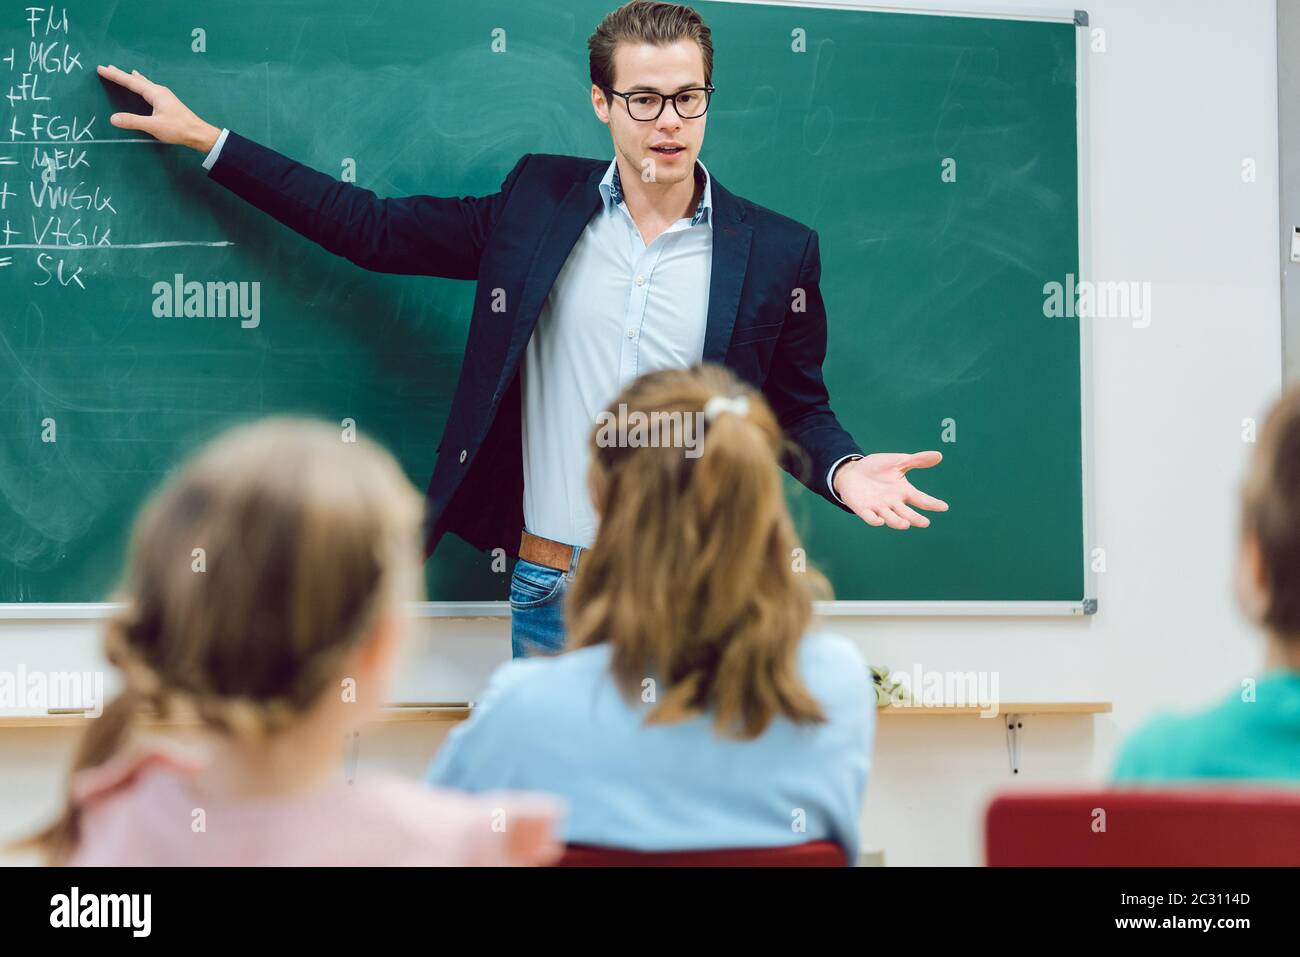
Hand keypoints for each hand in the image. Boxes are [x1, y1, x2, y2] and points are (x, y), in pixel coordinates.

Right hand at [96, 64, 219, 152]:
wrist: (198, 133)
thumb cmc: (178, 129)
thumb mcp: (153, 126)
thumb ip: (133, 121)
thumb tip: (113, 118)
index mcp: (155, 93)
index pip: (130, 82)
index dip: (115, 76)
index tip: (101, 69)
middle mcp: (159, 91)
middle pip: (136, 80)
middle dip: (121, 74)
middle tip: (107, 67)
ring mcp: (164, 95)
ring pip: (143, 83)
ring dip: (131, 78)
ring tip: (122, 72)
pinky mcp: (167, 101)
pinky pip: (149, 87)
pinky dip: (140, 83)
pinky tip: (142, 83)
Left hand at [832, 451, 947, 528]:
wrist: (852, 471)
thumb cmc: (877, 468)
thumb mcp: (898, 461)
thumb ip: (917, 460)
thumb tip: (939, 455)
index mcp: (904, 492)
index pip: (921, 499)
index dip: (932, 503)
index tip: (944, 507)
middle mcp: (893, 502)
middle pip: (907, 513)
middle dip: (915, 519)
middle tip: (925, 523)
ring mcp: (879, 507)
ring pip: (890, 518)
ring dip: (898, 522)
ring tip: (906, 524)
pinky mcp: (864, 509)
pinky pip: (870, 517)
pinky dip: (874, 520)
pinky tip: (879, 521)